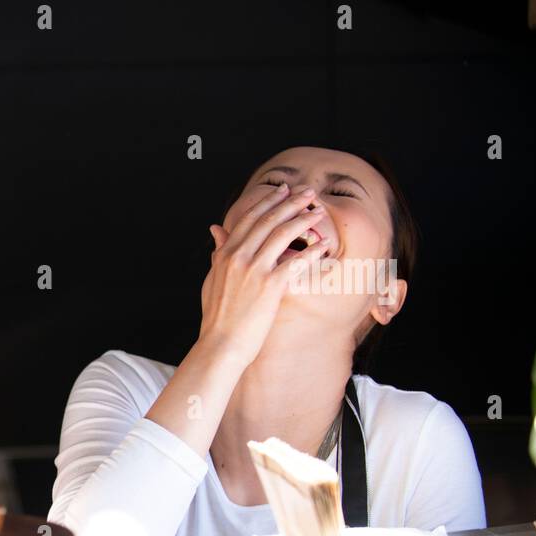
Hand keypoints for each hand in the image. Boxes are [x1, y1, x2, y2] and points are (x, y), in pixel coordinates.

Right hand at [199, 183, 330, 366]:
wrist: (220, 344)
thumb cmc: (216, 317)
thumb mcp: (211, 279)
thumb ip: (217, 253)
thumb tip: (215, 230)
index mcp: (224, 254)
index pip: (248, 218)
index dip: (268, 201)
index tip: (283, 191)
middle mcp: (238, 257)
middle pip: (268, 220)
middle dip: (291, 202)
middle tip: (308, 193)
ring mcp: (254, 270)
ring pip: (283, 234)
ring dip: (304, 219)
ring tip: (319, 212)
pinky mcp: (270, 286)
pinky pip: (296, 261)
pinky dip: (312, 251)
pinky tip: (324, 245)